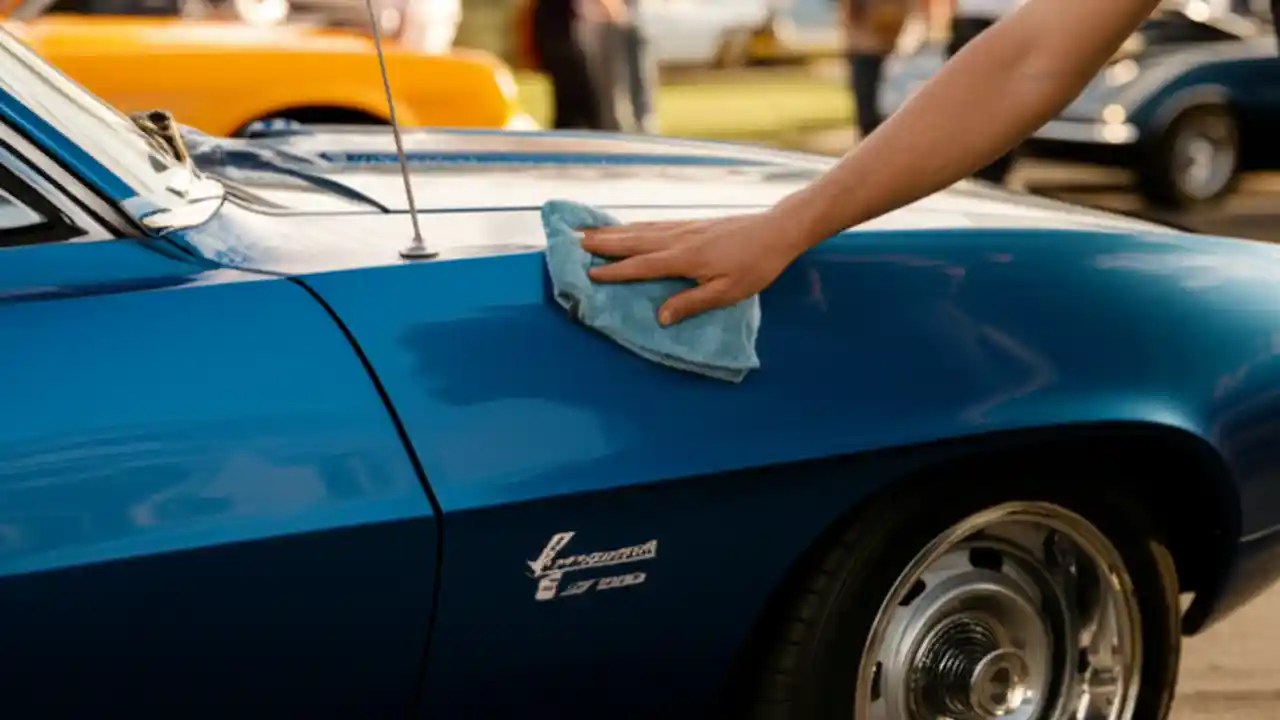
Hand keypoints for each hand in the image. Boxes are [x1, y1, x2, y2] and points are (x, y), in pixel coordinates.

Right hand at [581, 209, 811, 325]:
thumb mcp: (727, 293)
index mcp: (684, 259)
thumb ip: (691, 303)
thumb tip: (660, 318)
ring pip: (640, 230)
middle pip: (633, 241)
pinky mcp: (691, 224)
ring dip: (612, 231)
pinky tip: (625, 228)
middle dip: (602, 243)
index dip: (614, 272)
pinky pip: (653, 225)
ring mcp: (683, 228)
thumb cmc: (755, 266)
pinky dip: (633, 226)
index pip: (641, 266)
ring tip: (587, 231)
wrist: (775, 231)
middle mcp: (678, 239)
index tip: (588, 274)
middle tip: (572, 241)